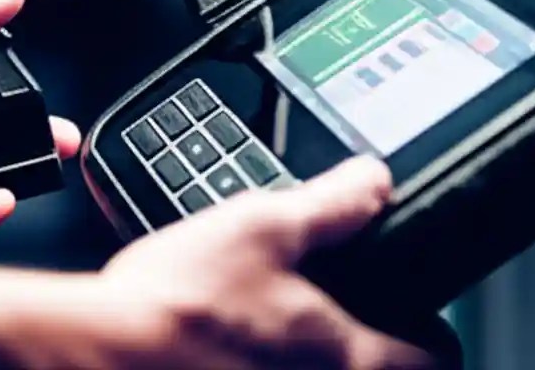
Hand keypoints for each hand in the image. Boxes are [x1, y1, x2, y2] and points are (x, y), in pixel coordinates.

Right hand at [100, 156, 435, 369]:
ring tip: (282, 322)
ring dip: (313, 352)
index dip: (432, 332)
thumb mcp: (262, 226)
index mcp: (345, 355)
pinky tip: (237, 341)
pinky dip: (263, 360)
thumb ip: (333, 206)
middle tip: (347, 311)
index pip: (435, 360)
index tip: (418, 314)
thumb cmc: (176, 303)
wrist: (99, 352)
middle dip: (372, 344)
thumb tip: (375, 182)